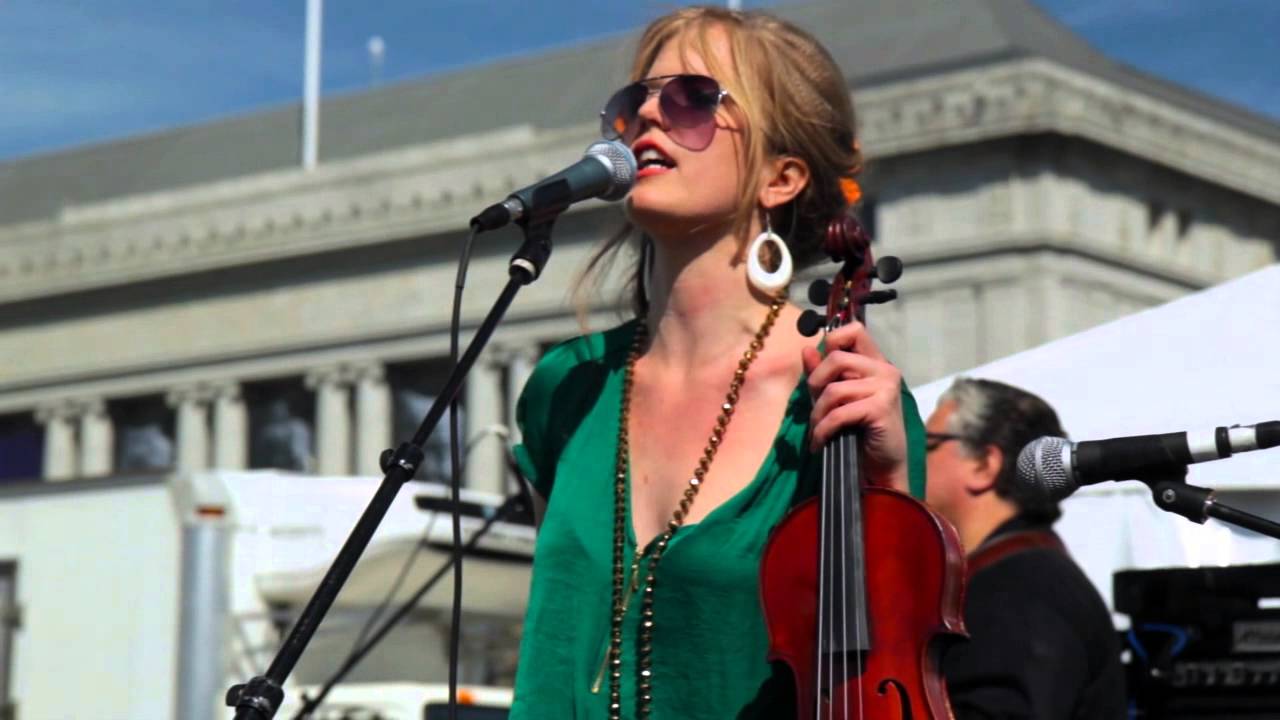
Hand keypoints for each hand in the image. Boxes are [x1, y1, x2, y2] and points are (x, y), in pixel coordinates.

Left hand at [801, 321, 907, 491]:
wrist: (882, 467)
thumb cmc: (860, 432)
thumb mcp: (836, 399)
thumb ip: (822, 374)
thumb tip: (806, 349)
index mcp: (875, 363)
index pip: (855, 330)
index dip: (833, 339)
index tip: (821, 364)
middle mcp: (885, 370)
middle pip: (837, 358)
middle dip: (816, 383)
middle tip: (814, 406)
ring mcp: (886, 388)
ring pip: (834, 389)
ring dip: (818, 414)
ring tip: (817, 430)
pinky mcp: (881, 408)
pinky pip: (839, 412)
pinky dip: (823, 429)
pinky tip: (820, 442)